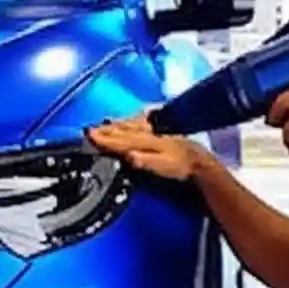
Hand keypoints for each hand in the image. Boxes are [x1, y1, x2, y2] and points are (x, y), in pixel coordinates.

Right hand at [87, 109, 209, 180]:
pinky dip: (129, 120)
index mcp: (148, 142)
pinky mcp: (160, 128)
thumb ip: (145, 161)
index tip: (91, 136)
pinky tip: (127, 119)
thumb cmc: (180, 166)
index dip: (106, 139)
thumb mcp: (163, 167)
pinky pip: (140, 121)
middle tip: (89, 129)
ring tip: (102, 124)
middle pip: (124, 130)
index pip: (122, 141)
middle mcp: (150, 132)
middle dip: (106, 130)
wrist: (199, 159)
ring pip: (130, 124)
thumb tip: (129, 156)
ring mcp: (155, 129)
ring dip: (115, 125)